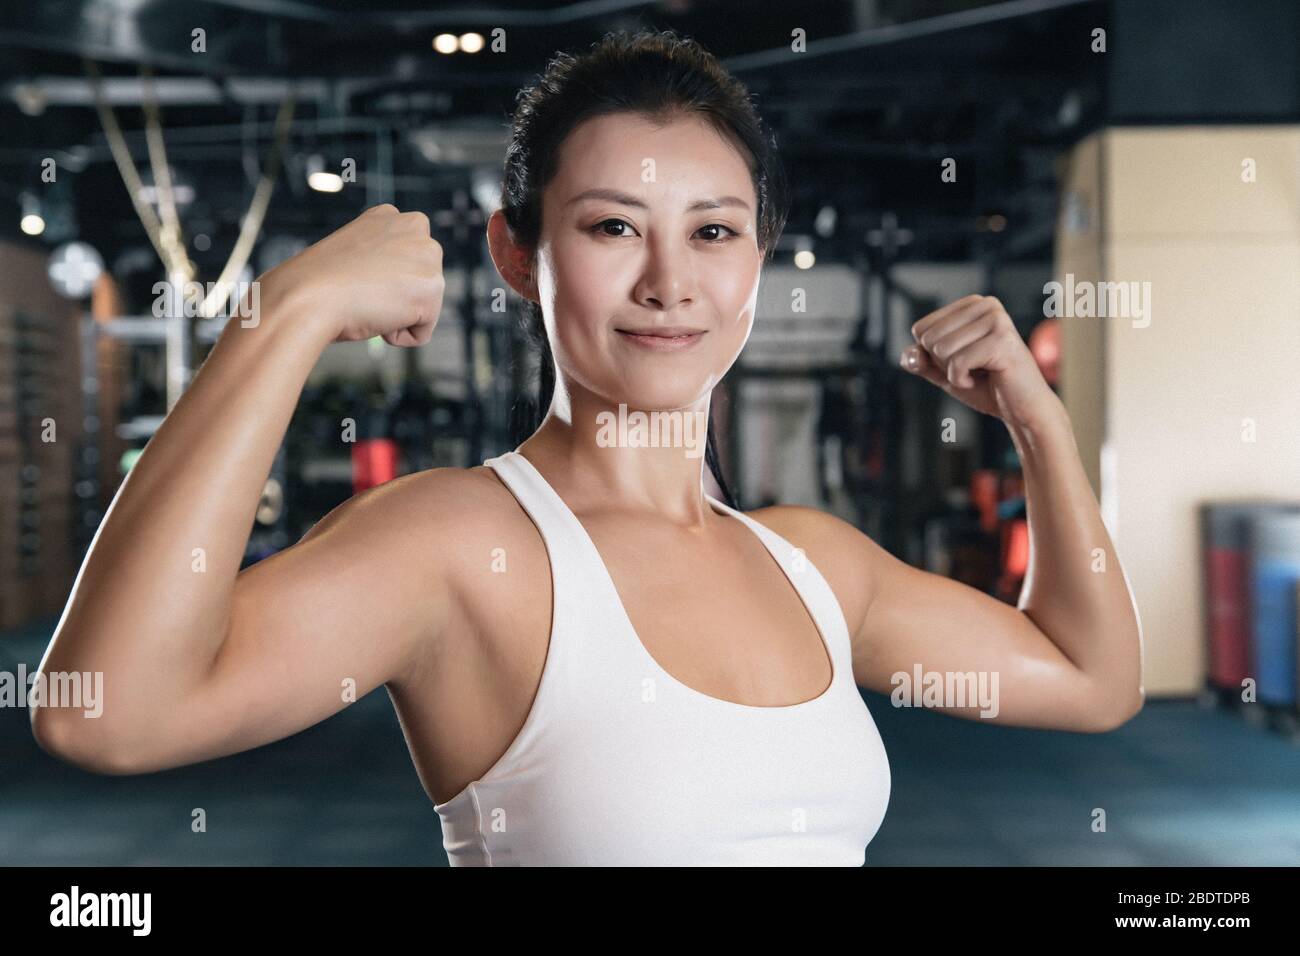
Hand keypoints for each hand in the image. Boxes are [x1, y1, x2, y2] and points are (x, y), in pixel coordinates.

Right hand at [260, 204, 444, 346]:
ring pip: (421, 308)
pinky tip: (376, 315)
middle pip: (417, 285)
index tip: (354, 276)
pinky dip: (397, 336)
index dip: (377, 282)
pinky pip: (421, 332)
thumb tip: (392, 285)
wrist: (307, 296)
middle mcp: (414, 227)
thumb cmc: (318, 284)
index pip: (403, 265)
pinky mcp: (433, 287)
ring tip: (368, 299)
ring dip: (394, 315)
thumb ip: (378, 262)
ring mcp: (428, 255)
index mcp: (390, 216)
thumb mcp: (353, 258)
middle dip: (393, 297)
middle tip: (361, 290)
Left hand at [900, 294, 1057, 426]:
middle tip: (975, 369)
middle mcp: (986, 304)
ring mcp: (996, 319)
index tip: (963, 361)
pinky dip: (962, 380)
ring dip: (955, 372)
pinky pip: (956, 364)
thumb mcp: (945, 372)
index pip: (921, 329)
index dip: (934, 356)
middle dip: (944, 364)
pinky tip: (988, 378)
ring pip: (941, 350)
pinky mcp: (1002, 339)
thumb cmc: (987, 387)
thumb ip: (922, 362)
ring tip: (982, 372)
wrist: (1022, 409)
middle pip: (929, 338)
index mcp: (972, 304)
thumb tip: (907, 355)